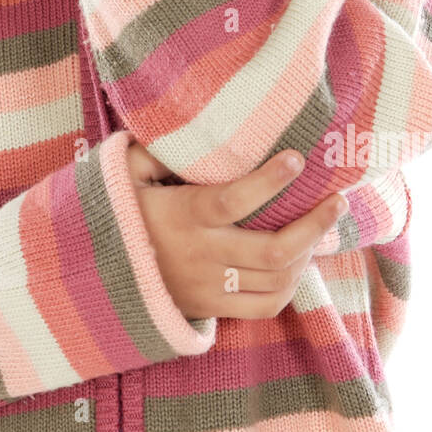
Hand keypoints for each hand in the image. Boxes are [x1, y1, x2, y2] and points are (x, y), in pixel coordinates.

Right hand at [127, 141, 347, 320]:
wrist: (94, 277)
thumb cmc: (118, 214)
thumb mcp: (123, 175)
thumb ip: (153, 149)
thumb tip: (183, 124)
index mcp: (181, 216)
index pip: (232, 200)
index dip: (269, 181)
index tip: (297, 159)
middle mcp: (200, 255)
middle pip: (271, 249)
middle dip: (313, 224)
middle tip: (337, 201)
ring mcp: (208, 287)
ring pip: (275, 280)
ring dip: (307, 254)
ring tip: (323, 228)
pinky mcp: (211, 308)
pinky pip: (264, 306)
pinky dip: (289, 286)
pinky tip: (298, 262)